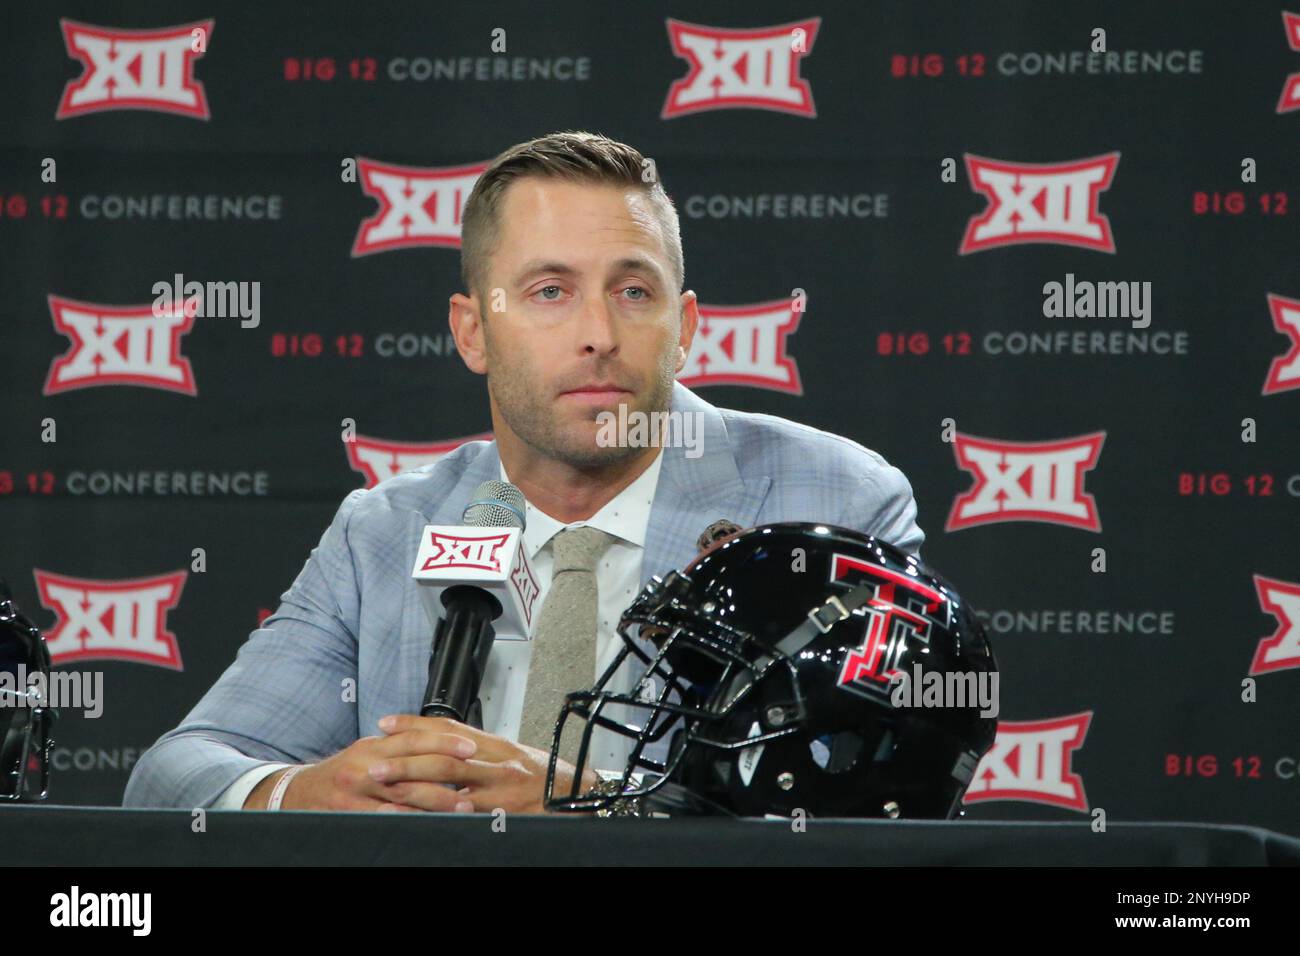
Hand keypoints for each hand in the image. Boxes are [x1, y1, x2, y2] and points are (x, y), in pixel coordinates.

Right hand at [258, 722, 480, 811]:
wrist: (300, 794)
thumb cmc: (342, 773)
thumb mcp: (368, 751)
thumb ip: (399, 746)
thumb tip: (440, 740)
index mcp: (374, 746)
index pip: (414, 738)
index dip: (444, 741)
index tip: (470, 746)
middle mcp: (366, 765)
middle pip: (412, 765)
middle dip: (447, 771)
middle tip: (474, 775)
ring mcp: (358, 791)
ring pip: (402, 794)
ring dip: (435, 801)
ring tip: (462, 805)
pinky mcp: (351, 814)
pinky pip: (385, 817)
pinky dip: (409, 820)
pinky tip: (429, 823)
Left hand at [368, 714, 601, 813]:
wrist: (580, 794)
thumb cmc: (546, 776)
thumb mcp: (512, 754)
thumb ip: (479, 751)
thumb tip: (444, 746)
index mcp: (495, 744)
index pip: (447, 727)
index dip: (413, 724)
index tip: (385, 724)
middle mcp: (496, 761)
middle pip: (442, 754)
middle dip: (404, 759)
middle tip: (373, 764)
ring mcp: (500, 788)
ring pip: (450, 783)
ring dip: (413, 787)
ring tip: (386, 789)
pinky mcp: (504, 813)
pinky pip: (466, 814)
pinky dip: (441, 814)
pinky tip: (420, 817)